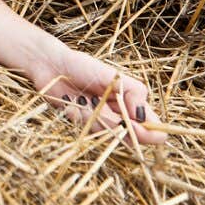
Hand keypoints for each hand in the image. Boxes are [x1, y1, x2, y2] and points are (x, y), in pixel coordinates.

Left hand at [28, 45, 167, 145]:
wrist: (51, 66)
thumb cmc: (83, 66)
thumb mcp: (113, 75)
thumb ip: (134, 93)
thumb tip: (144, 117)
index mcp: (133, 103)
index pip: (153, 128)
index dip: (149, 133)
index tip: (134, 126)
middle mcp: (120, 116)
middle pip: (133, 139)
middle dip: (119, 128)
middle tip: (102, 109)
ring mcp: (101, 122)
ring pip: (109, 136)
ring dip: (97, 120)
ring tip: (85, 100)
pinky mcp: (84, 125)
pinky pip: (88, 130)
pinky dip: (80, 117)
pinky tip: (71, 103)